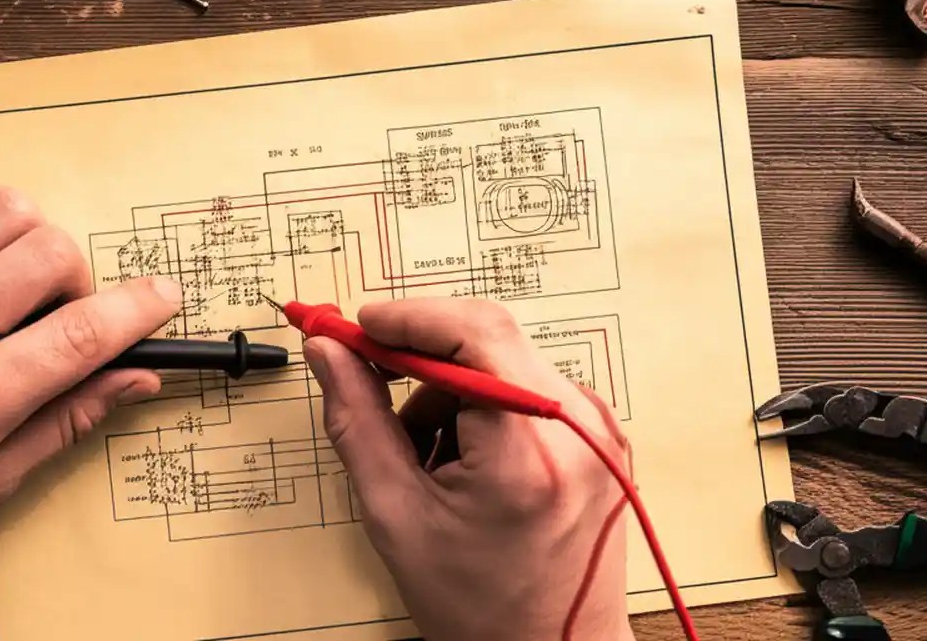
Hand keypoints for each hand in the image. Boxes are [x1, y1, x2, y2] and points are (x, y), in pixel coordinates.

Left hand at [0, 181, 181, 638]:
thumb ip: (68, 420)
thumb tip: (137, 377)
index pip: (77, 333)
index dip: (136, 309)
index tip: (163, 298)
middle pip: (47, 254)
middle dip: (79, 279)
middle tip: (59, 316)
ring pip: (2, 209)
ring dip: (32, 238)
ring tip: (17, 281)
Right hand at [302, 299, 634, 640]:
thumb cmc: (483, 608)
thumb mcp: (397, 514)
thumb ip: (357, 420)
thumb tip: (330, 352)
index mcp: (529, 450)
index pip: (472, 333)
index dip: (406, 318)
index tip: (357, 327)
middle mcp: (578, 427)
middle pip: (487, 336)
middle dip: (419, 352)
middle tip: (369, 374)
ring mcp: (596, 428)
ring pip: (501, 361)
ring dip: (448, 388)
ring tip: (427, 456)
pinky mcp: (596, 434)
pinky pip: (524, 386)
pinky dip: (480, 405)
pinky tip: (463, 458)